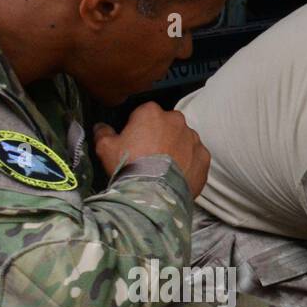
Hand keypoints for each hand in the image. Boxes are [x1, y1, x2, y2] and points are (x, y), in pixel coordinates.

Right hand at [93, 102, 210, 195]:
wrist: (154, 195)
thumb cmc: (129, 167)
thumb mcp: (106, 147)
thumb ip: (103, 132)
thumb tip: (102, 127)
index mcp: (152, 112)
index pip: (145, 113)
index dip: (139, 127)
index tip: (135, 141)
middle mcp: (177, 121)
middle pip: (168, 124)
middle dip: (161, 135)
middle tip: (151, 154)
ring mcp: (194, 139)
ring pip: (184, 139)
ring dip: (177, 148)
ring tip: (165, 167)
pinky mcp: (205, 158)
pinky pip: (196, 157)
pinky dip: (190, 163)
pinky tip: (178, 174)